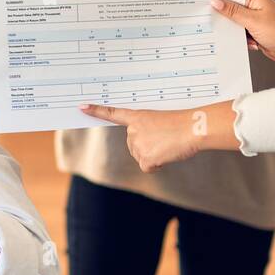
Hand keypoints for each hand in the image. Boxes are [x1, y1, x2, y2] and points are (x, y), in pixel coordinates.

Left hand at [80, 99, 239, 171]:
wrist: (193, 128)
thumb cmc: (184, 123)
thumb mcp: (162, 122)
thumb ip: (149, 130)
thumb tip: (149, 150)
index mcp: (138, 116)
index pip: (112, 113)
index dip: (96, 110)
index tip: (81, 107)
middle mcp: (133, 130)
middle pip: (134, 145)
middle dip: (148, 145)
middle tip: (165, 139)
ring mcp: (137, 145)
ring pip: (141, 156)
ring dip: (154, 155)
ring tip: (168, 145)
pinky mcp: (144, 159)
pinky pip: (148, 167)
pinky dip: (158, 165)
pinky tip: (167, 155)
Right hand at [209, 0, 274, 66]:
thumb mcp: (252, 20)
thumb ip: (232, 11)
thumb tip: (217, 2)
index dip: (220, 1)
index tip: (209, 7)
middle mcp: (255, 6)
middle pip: (231, 10)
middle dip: (229, 20)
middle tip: (228, 26)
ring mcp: (255, 19)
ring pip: (235, 24)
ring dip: (237, 33)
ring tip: (247, 36)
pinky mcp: (255, 30)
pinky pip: (240, 33)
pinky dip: (243, 39)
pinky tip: (252, 42)